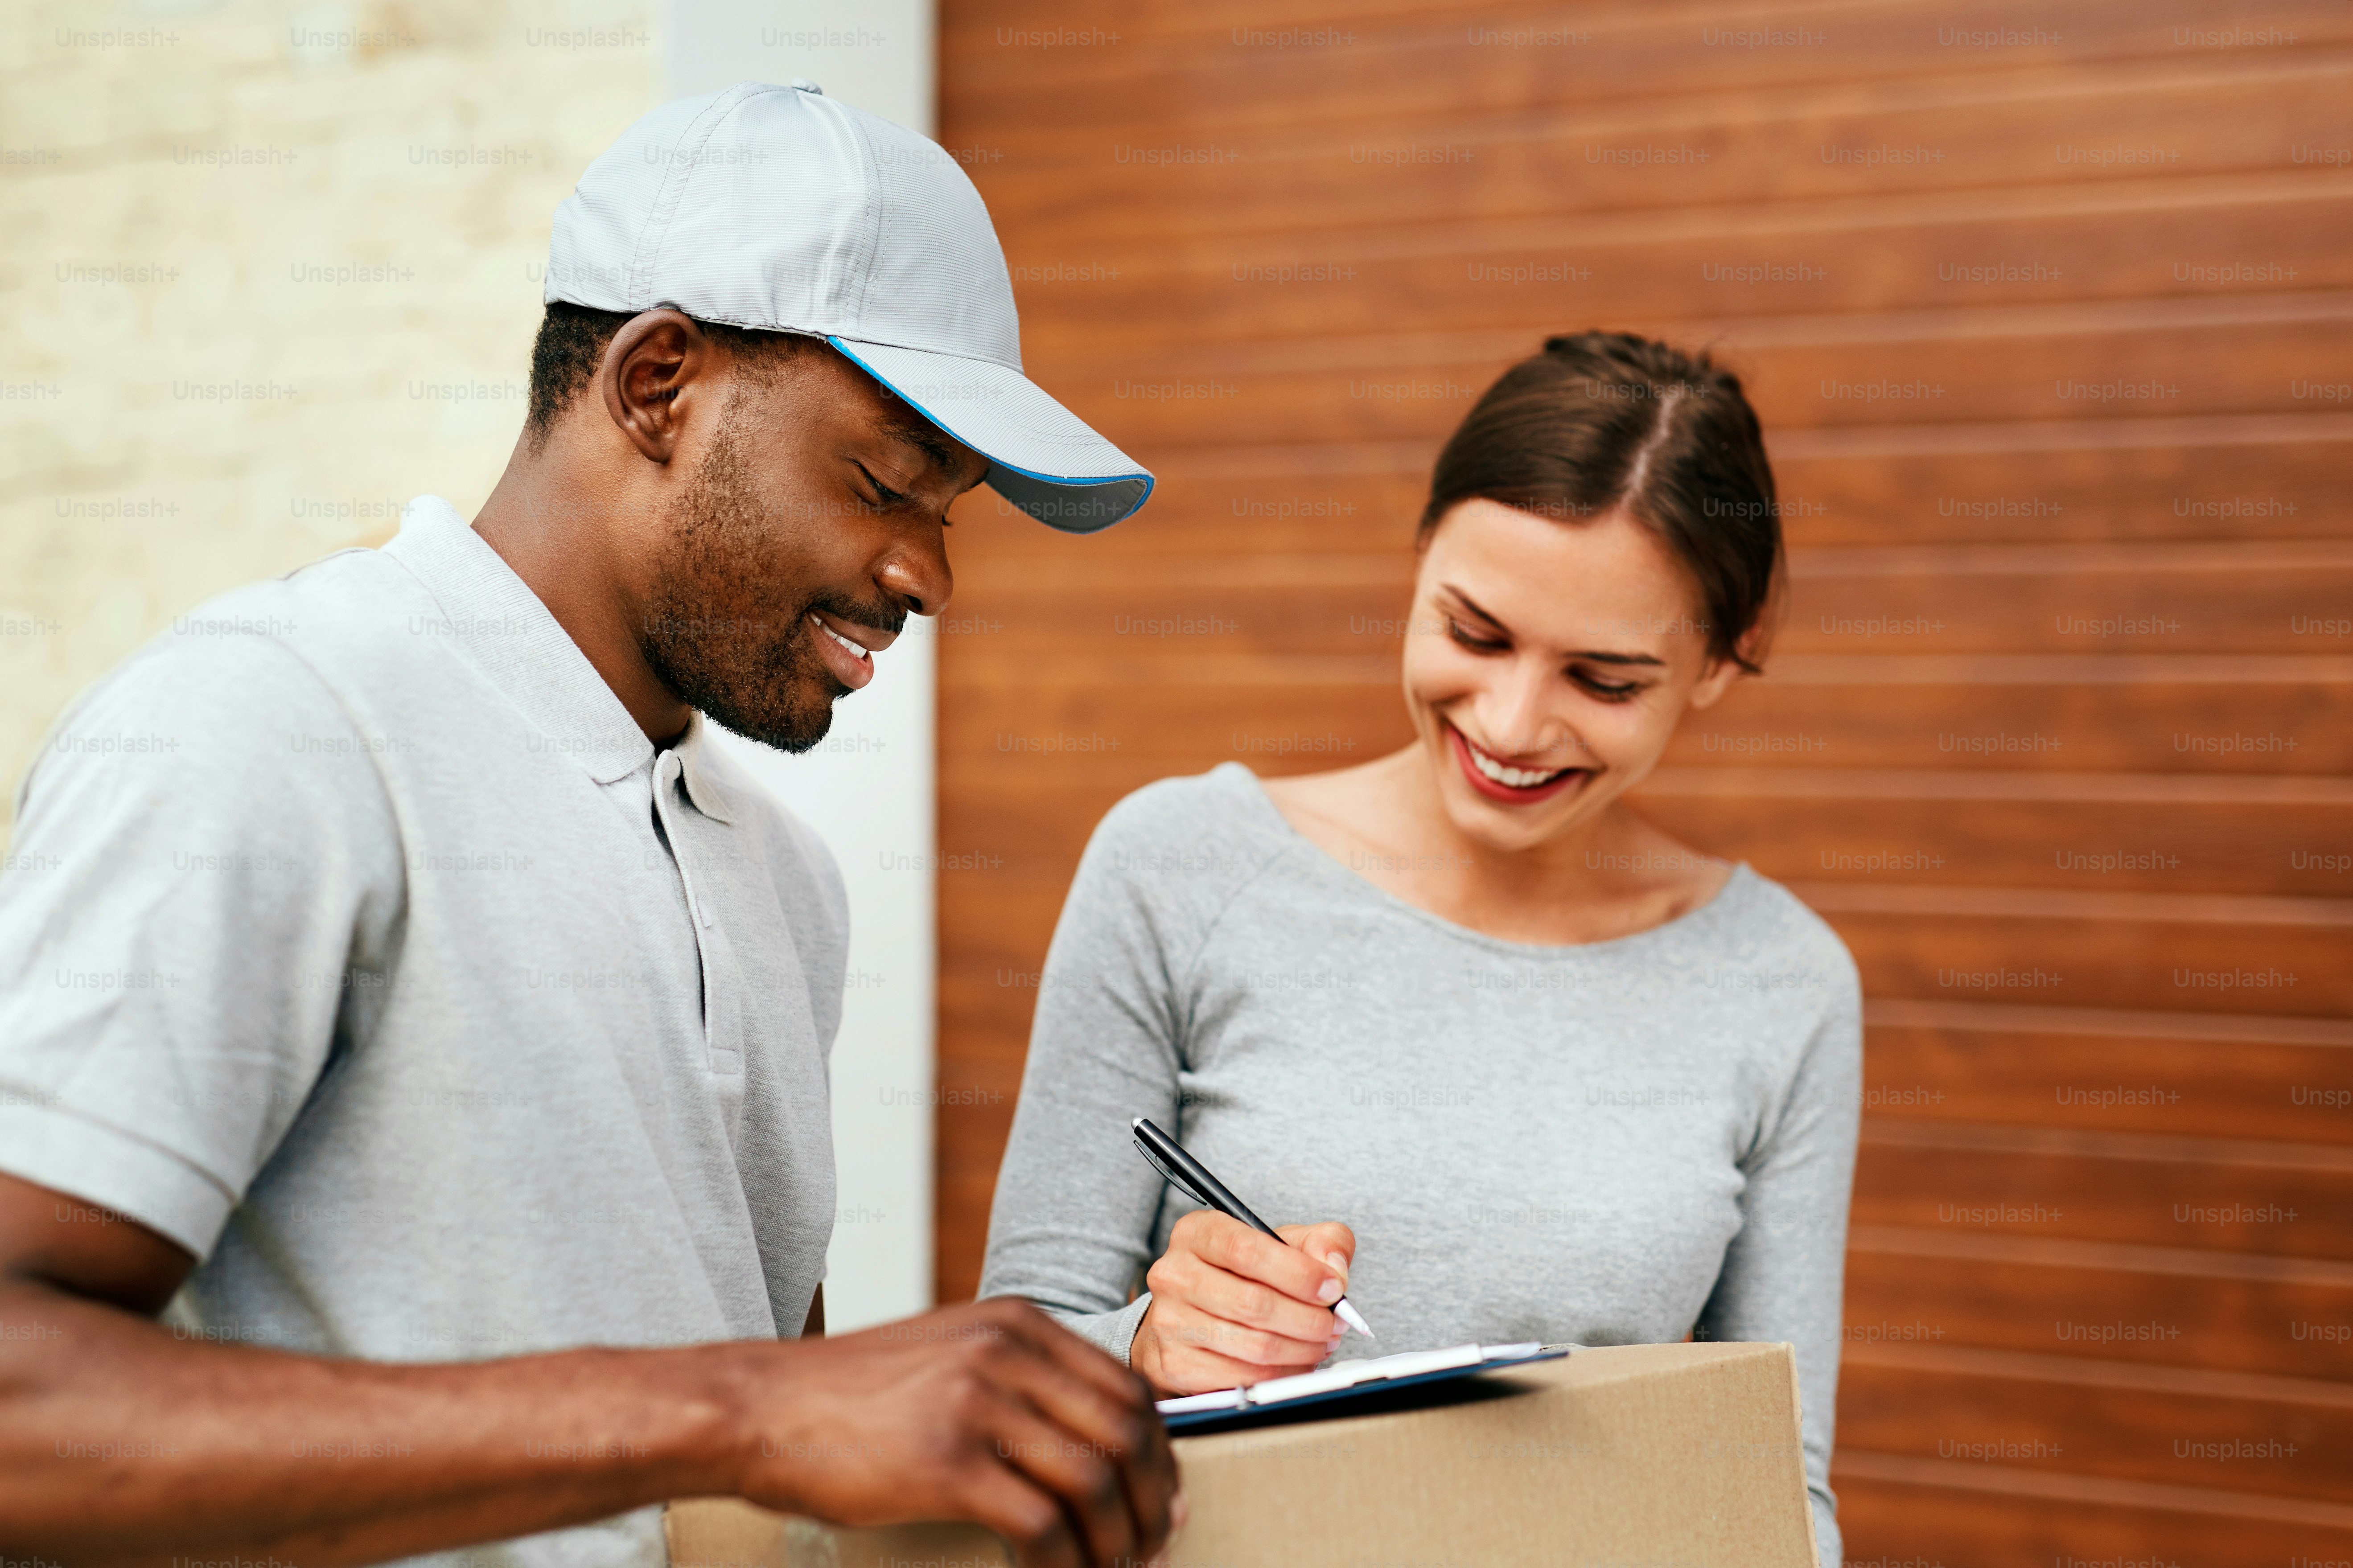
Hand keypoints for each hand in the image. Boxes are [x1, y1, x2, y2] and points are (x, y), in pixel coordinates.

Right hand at [732, 1298, 1180, 1567]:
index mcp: (1017, 1323)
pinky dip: (1065, 1563)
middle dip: (1152, 1498)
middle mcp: (1008, 1351)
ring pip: (1095, 1480)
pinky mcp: (947, 1463)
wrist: (760, 1408)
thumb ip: (1019, 1378)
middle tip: (1153, 1542)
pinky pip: (1043, 1524)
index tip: (1161, 1494)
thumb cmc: (848, 1395)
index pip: (1127, 1386)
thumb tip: (1092, 1439)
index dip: (1158, 1450)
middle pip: (1127, 1430)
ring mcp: (978, 1403)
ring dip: (1117, 1539)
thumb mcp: (950, 1353)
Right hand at [1129, 1212, 1356, 1395]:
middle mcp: (1174, 1275)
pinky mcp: (1176, 1364)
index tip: (1332, 1288)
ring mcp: (1170, 1322)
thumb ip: (1321, 1242)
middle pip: (1254, 1303)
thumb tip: (1334, 1269)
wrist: (1193, 1314)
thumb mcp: (1282, 1242)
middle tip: (1335, 1323)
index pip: (1247, 1250)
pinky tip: (1296, 1363)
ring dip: (1302, 1350)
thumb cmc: (1241, 1275)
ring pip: (1254, 1345)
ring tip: (1321, 1342)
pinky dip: (1281, 1375)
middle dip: (1309, 1319)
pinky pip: (1243, 1378)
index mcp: (1197, 1233)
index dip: (1299, 1273)